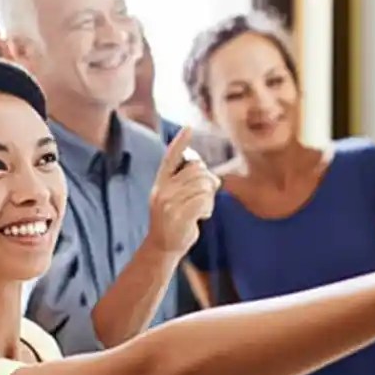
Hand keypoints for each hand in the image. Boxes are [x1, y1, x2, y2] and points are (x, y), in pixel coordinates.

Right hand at [145, 128, 221, 255]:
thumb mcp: (174, 199)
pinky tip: (202, 216)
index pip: (171, 157)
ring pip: (203, 185)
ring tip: (202, 208)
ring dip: (209, 197)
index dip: (181, 142)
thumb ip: (188, 185)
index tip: (189, 127)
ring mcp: (169, 202)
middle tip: (209, 193)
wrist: (162, 247)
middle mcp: (163, 190)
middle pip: (197, 171)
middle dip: (208, 180)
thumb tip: (213, 177)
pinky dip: (208, 208)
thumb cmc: (173, 221)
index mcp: (161, 182)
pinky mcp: (179, 215)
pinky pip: (204, 201)